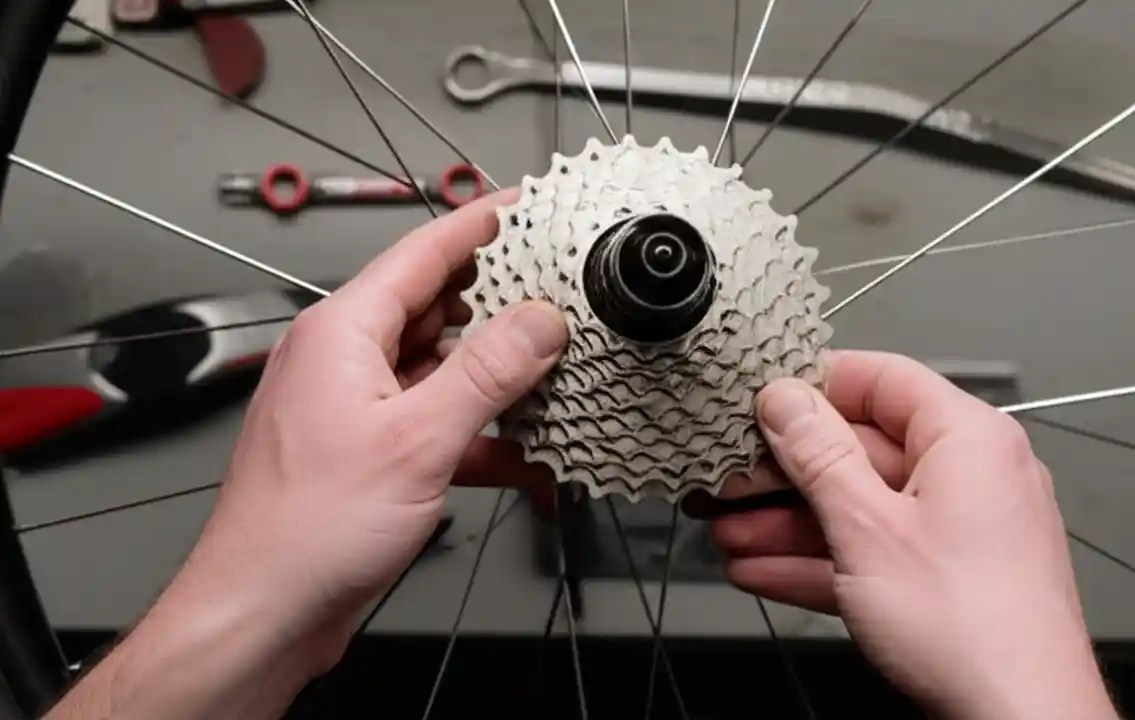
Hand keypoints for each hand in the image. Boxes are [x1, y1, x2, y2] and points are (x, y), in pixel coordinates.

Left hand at [47, 190, 567, 719]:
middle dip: (500, 302)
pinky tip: (521, 454)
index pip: (423, 252)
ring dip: (493, 375)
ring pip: (438, 367)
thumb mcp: (418, 440)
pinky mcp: (367, 453)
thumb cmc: (306, 530)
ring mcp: (355, 407)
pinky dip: (476, 434)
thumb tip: (539, 321)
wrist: (263, 613)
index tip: (527, 204)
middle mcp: (344, 360)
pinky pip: (433, 422)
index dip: (481, 223)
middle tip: (560, 293)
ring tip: (552, 370)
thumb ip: (487, 374)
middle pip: (435, 306)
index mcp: (342, 333)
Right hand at [711, 351, 1116, 719]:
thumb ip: (818, 455)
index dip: (815, 385)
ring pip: (861, 507)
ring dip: (791, 523)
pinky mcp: (950, 577)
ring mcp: (962, 529)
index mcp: (967, 438)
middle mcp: (973, 474)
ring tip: (729, 532)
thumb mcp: (866, 528)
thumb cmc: (971, 628)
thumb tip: (785, 399)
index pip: (882, 379)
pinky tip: (763, 570)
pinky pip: (876, 551)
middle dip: (786, 473)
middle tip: (730, 480)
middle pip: (862, 448)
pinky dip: (823, 559)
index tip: (762, 402)